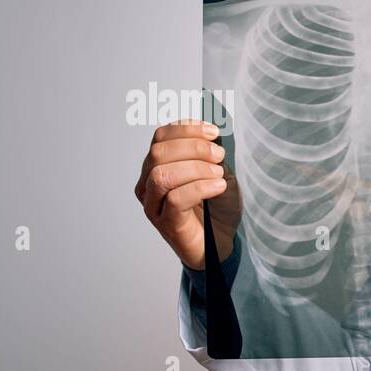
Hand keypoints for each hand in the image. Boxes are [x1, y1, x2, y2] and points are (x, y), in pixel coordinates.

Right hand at [135, 119, 239, 270]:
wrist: (221, 242)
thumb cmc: (217, 207)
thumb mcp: (217, 172)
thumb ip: (210, 154)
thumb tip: (213, 134)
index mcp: (158, 165)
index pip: (161, 137)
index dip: (187, 129)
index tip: (214, 132)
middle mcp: (149, 183)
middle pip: (159, 152)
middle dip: (193, 148)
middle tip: (219, 155)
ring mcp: (154, 204)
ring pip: (162, 174)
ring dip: (195, 168)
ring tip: (218, 174)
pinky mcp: (165, 222)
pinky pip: (174, 199)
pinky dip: (200, 188)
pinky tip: (218, 187)